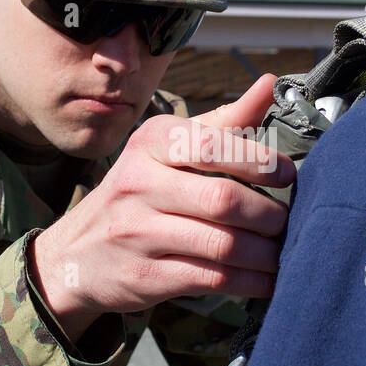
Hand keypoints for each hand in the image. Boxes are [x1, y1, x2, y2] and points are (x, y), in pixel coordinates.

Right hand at [30, 75, 293, 341]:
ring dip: (264, 254)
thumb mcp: (170, 147)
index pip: (210, 146)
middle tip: (287, 221)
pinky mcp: (145, 277)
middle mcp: (138, 185)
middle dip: (268, 214)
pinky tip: (266, 279)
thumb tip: (271, 84)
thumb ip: (225, 121)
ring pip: (221, 245)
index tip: (287, 174)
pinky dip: (249, 282)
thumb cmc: (140, 191)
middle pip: (221, 199)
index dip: (258, 161)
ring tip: (283, 251)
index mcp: (150, 143)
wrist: (77, 252)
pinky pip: (211, 279)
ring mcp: (138, 234)